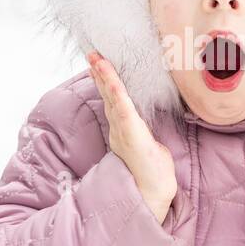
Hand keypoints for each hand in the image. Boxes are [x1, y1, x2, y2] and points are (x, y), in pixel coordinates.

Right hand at [86, 50, 176, 225]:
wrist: (153, 192)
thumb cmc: (152, 172)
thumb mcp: (149, 146)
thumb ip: (142, 134)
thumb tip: (147, 129)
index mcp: (124, 127)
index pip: (113, 98)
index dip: (105, 80)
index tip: (97, 62)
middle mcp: (120, 126)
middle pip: (108, 93)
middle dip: (99, 73)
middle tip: (92, 53)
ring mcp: (124, 130)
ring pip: (113, 98)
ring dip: (105, 78)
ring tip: (97, 59)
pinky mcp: (131, 135)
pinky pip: (123, 110)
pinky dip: (117, 94)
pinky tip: (113, 80)